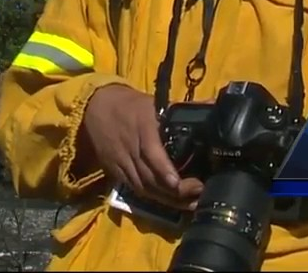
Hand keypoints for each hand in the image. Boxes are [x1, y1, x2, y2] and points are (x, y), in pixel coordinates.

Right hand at [81, 84, 203, 209]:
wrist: (95, 106)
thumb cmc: (130, 104)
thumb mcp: (155, 103)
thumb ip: (183, 109)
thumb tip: (213, 107)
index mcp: (143, 128)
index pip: (153, 155)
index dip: (166, 173)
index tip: (183, 184)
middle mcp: (131, 148)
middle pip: (150, 178)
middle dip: (174, 192)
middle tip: (197, 196)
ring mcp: (121, 162)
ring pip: (143, 188)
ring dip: (166, 199)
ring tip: (188, 204)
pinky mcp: (115, 171)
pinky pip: (134, 189)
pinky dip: (152, 197)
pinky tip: (168, 200)